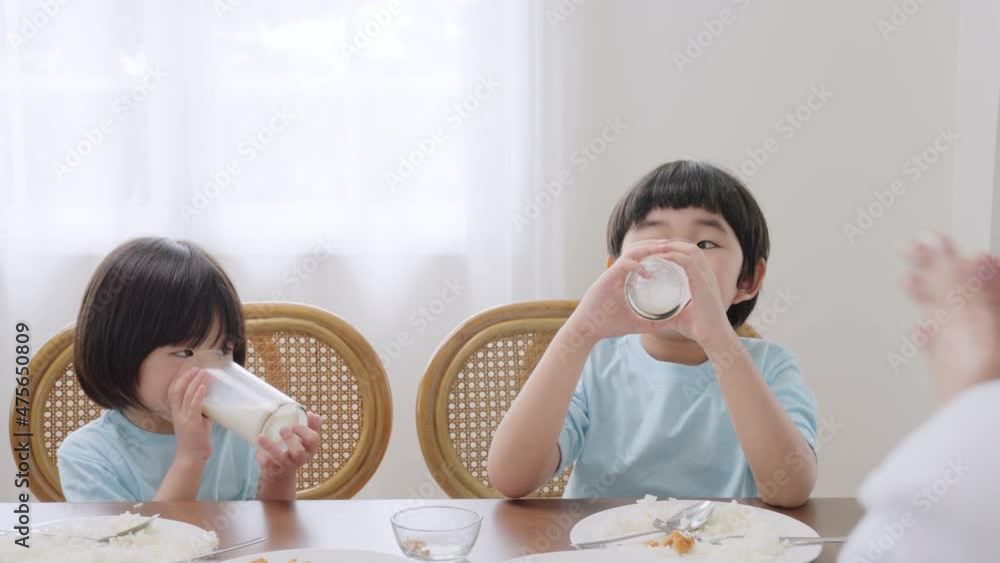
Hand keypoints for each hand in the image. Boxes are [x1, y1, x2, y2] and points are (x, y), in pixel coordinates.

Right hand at [167, 368, 212, 462]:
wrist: (192, 457)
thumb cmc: (195, 440)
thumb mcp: (197, 421)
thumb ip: (202, 411)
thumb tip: (213, 402)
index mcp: (177, 412)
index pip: (173, 392)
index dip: (179, 379)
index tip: (188, 370)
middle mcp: (177, 413)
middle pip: (177, 390)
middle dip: (186, 377)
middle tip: (197, 369)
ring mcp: (184, 418)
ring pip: (186, 395)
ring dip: (195, 382)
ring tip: (203, 373)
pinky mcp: (192, 423)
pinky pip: (194, 406)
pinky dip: (198, 395)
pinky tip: (202, 387)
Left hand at [256, 412, 322, 478]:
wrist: (283, 471)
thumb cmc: (296, 447)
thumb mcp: (306, 437)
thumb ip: (311, 424)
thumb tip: (310, 414)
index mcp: (310, 449)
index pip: (313, 439)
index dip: (304, 431)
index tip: (294, 425)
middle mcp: (300, 458)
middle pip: (298, 452)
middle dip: (290, 439)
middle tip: (282, 429)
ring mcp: (287, 465)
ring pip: (280, 458)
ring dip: (269, 446)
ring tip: (260, 436)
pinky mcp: (274, 470)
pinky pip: (267, 465)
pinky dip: (261, 457)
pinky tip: (258, 451)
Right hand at [567, 239, 674, 341]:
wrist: (586, 330)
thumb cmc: (607, 326)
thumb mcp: (636, 323)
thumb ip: (653, 321)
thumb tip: (672, 323)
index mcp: (623, 278)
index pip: (639, 257)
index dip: (653, 251)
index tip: (669, 252)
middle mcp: (617, 273)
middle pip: (635, 250)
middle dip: (653, 244)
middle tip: (670, 244)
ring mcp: (611, 275)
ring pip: (630, 253)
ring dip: (647, 248)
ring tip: (663, 248)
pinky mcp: (607, 279)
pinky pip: (623, 265)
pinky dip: (636, 266)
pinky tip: (648, 274)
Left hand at [654, 241, 735, 345]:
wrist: (714, 339)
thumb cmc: (699, 329)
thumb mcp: (680, 315)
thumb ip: (670, 311)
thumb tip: (655, 315)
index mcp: (704, 280)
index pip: (692, 255)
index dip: (676, 249)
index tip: (659, 251)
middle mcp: (707, 275)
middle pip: (691, 248)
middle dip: (673, 244)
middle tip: (654, 246)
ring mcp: (707, 277)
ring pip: (690, 250)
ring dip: (672, 246)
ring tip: (655, 248)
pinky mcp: (704, 283)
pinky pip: (688, 262)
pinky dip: (674, 256)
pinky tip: (660, 257)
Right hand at [902, 234, 999, 400]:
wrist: (975, 425)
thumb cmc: (985, 380)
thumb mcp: (978, 325)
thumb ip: (969, 292)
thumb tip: (969, 256)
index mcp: (991, 311)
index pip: (973, 271)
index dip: (951, 253)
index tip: (930, 238)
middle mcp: (982, 326)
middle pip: (955, 288)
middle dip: (931, 267)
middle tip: (910, 247)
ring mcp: (966, 348)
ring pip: (942, 314)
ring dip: (923, 295)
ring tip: (906, 278)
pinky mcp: (951, 370)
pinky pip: (938, 347)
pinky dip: (925, 334)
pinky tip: (918, 328)